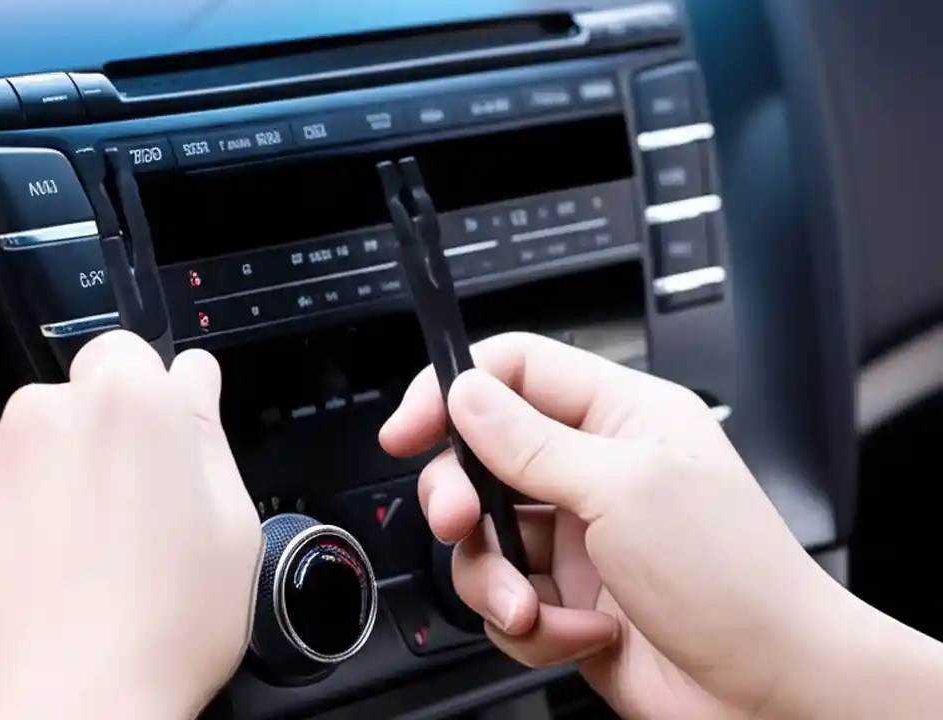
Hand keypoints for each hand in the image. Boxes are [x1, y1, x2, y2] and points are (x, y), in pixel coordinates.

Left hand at [0, 332, 260, 719]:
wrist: (60, 718)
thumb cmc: (160, 636)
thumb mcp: (232, 527)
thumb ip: (204, 432)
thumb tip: (190, 380)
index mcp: (126, 404)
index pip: (125, 355)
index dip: (140, 403)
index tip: (147, 449)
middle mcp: (40, 416)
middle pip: (64, 411)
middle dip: (87, 453)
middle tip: (117, 529)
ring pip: (10, 462)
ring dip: (33, 496)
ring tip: (66, 574)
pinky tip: (21, 594)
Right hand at [380, 333, 847, 718]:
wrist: (773, 695)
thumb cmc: (736, 581)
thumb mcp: (624, 491)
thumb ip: (531, 442)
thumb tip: (465, 393)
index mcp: (622, 416)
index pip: (516, 371)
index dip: (454, 390)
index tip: (411, 429)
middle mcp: (596, 471)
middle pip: (481, 457)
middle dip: (460, 496)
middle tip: (456, 520)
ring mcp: (581, 539)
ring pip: (484, 538)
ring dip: (497, 578)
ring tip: (532, 606)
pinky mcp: (570, 599)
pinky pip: (506, 599)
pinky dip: (530, 625)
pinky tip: (582, 635)